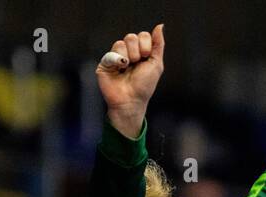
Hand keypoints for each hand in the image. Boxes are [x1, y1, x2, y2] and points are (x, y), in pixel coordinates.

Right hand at [97, 24, 165, 138]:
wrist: (131, 100)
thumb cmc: (144, 86)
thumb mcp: (156, 64)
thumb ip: (158, 44)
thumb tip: (160, 25)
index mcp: (140, 52)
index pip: (142, 35)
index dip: (146, 46)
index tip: (146, 59)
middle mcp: (128, 53)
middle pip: (131, 37)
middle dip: (137, 52)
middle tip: (136, 64)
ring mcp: (116, 57)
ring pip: (121, 43)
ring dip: (128, 57)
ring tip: (127, 69)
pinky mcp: (105, 63)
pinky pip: (111, 52)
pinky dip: (118, 60)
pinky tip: (120, 70)